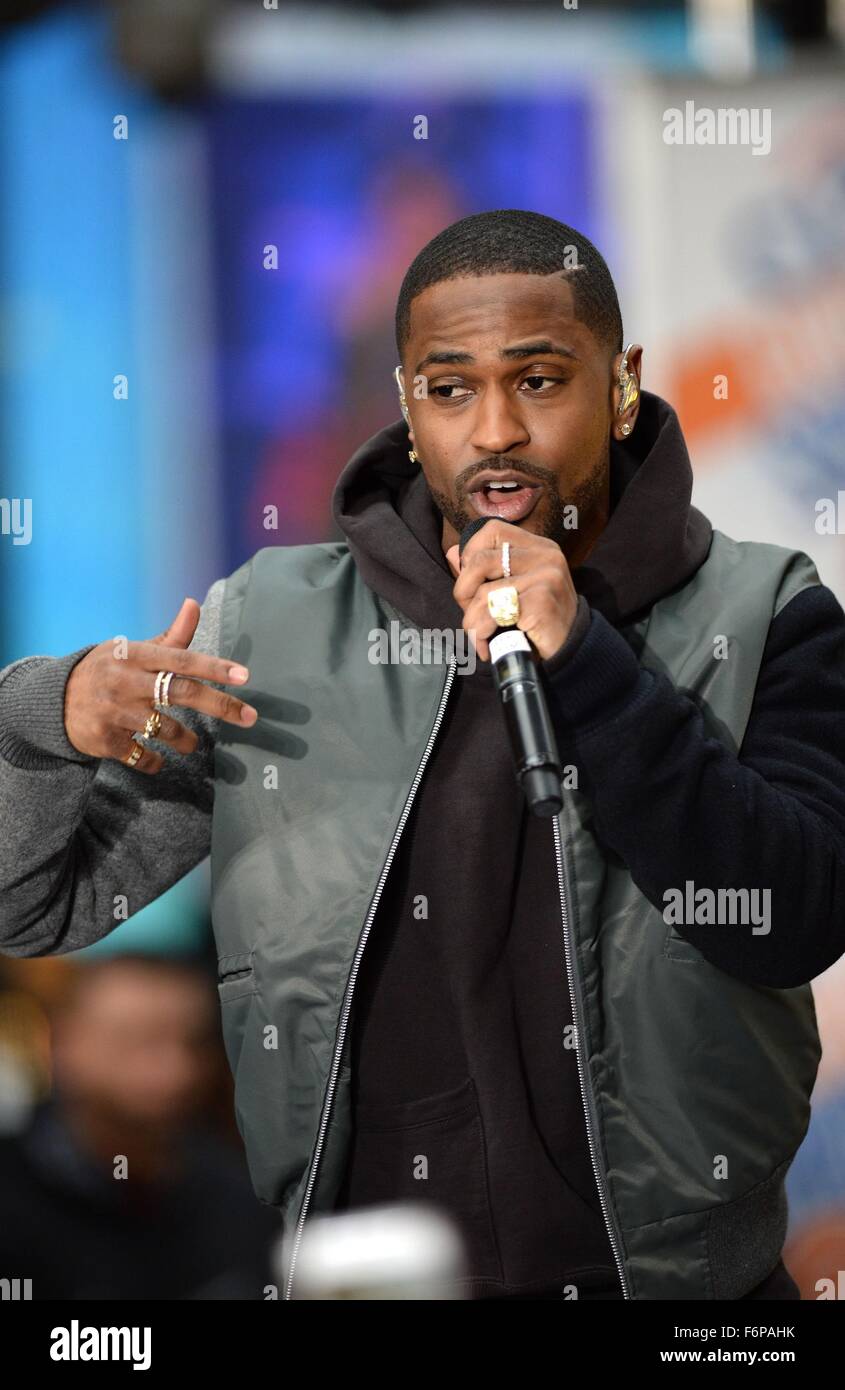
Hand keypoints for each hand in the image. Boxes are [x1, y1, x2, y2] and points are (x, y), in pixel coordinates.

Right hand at [63, 597, 256, 772]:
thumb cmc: (108, 671)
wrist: (54, 701)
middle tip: (250, 717)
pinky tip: (158, 758)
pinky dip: (155, 761)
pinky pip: (143, 756)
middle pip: (181, 693)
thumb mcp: (133, 650)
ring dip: (186, 740)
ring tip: (190, 742)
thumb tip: (194, 603)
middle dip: (221, 706)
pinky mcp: (105, 740)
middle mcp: (125, 681)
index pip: (181, 659)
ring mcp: (114, 712)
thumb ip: (170, 636)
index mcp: (134, 655)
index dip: (214, 667)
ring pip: (166, 729)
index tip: (244, 675)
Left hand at [445, 521, 577, 662]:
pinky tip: (488, 645)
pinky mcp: (542, 600)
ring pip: (483, 592)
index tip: (473, 583)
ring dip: (472, 620)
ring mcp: (546, 576)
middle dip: (463, 591)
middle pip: (480, 560)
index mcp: (538, 547)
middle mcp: (545, 555)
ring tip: (481, 635)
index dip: (471, 553)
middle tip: (472, 614)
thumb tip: (453, 553)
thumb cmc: (537, 621)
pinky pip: (493, 613)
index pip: (491, 530)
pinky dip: (481, 633)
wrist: (572, 651)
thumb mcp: (512, 591)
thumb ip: (484, 571)